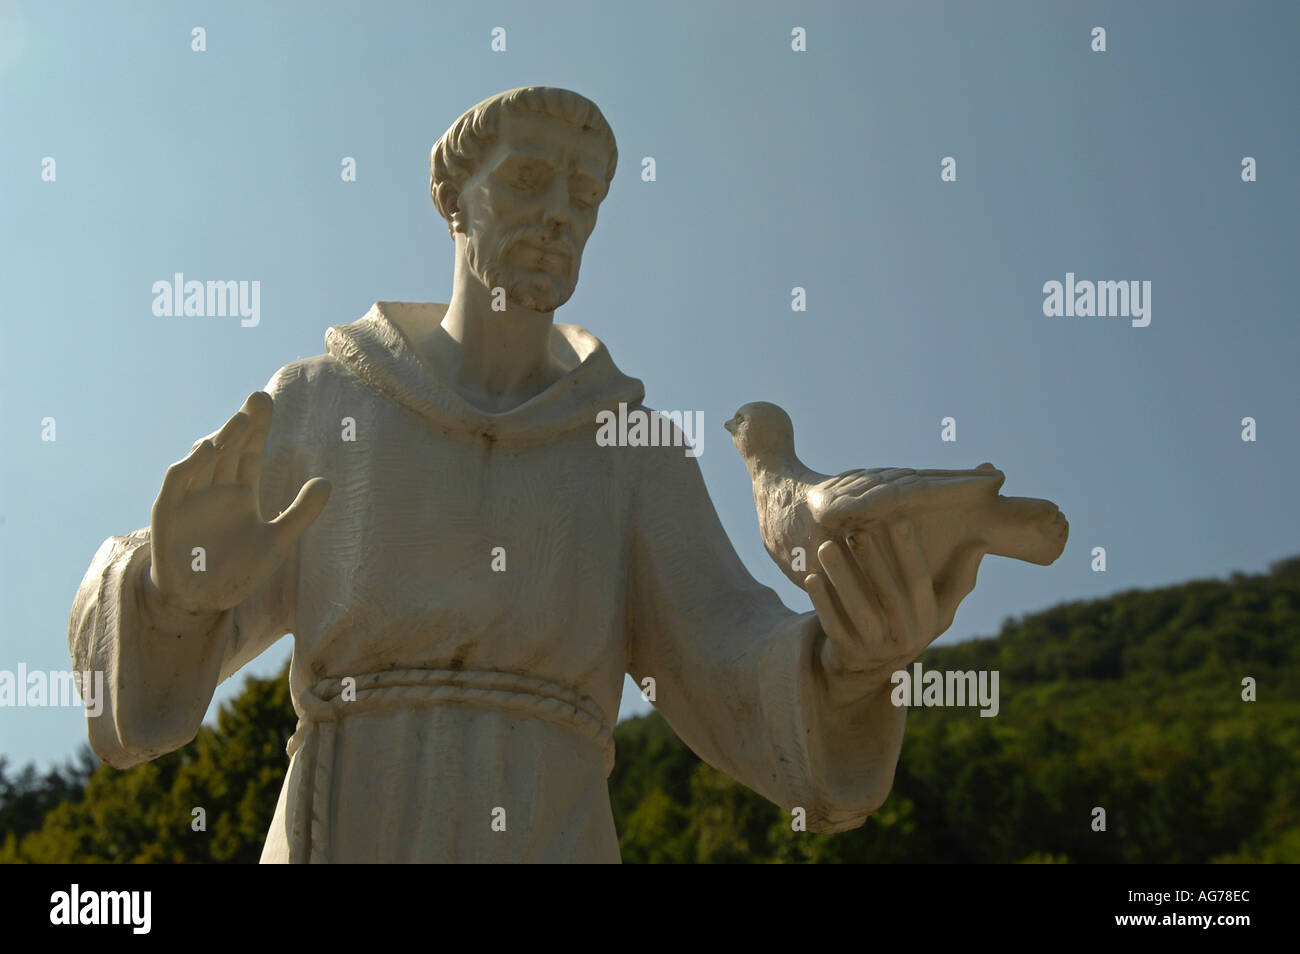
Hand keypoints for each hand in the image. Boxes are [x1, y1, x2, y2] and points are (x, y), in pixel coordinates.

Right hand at [147, 391, 330, 614]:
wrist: (202, 602)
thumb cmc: (238, 571)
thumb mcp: (277, 542)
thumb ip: (301, 513)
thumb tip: (327, 481)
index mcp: (240, 492)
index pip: (250, 451)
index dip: (259, 427)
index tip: (267, 401)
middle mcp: (215, 488)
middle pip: (230, 448)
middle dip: (243, 424)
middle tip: (260, 398)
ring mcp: (191, 498)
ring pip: (204, 460)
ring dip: (220, 440)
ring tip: (240, 423)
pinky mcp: (169, 513)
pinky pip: (176, 483)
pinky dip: (188, 466)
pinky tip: (206, 451)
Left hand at [805, 519, 983, 701]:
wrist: (866, 670)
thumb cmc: (904, 623)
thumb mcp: (936, 609)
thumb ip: (958, 579)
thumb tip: (981, 542)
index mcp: (927, 620)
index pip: (920, 582)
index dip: (909, 551)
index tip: (898, 519)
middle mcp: (904, 637)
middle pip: (887, 594)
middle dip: (872, 560)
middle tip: (857, 528)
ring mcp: (874, 648)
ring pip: (858, 609)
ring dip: (842, 577)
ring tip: (827, 547)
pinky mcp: (846, 653)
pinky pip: (833, 626)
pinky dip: (822, 602)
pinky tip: (811, 577)